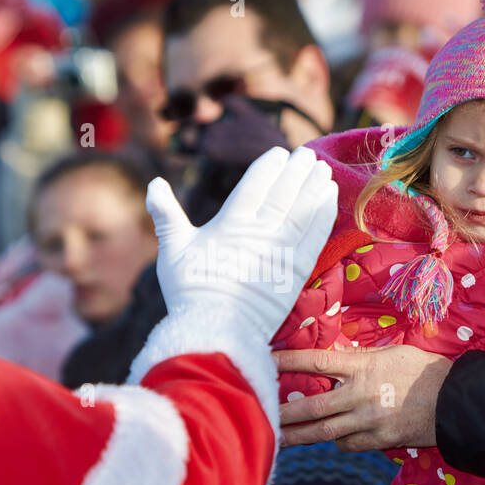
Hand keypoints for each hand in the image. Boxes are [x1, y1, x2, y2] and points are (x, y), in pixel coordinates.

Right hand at [146, 146, 336, 338]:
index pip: (255, 184)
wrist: (215, 331)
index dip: (269, 166)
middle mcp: (260, 231)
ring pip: (304, 208)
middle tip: (308, 154)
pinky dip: (324, 213)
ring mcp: (282, 249)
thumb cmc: (190, 292)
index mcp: (230, 222)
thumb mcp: (172, 250)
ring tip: (323, 169)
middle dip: (297, 170)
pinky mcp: (298, 270)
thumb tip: (154, 183)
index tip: (279, 153)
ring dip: (315, 186)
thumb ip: (166, 214)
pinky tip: (331, 197)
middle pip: (284, 191)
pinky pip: (317, 234)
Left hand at [274, 344, 452, 450]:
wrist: (457, 402)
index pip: (316, 363)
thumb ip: (359, 358)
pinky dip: (334, 441)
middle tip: (259, 414)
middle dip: (282, 413)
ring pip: (324, 432)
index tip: (265, 361)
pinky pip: (346, 445)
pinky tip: (327, 438)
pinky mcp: (379, 441)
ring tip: (274, 438)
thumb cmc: (424, 371)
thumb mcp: (390, 353)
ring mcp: (369, 421)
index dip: (287, 362)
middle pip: (312, 407)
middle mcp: (361, 395)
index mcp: (363, 367)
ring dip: (297, 436)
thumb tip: (333, 359)